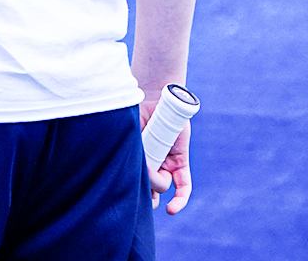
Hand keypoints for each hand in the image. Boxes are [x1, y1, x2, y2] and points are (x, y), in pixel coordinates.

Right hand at [139, 98, 192, 214]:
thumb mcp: (132, 140)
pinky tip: (172, 209)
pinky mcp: (181, 161)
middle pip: (147, 189)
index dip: (130, 190)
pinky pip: (183, 185)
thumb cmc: (136, 115)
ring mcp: (166, 163)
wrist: (154, 97)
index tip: (124, 192)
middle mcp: (150, 162)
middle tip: (141, 192)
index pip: (132, 182)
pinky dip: (180, 199)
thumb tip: (148, 187)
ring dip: (158, 187)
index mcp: (134, 157)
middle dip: (144, 195)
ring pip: (163, 187)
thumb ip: (138, 163)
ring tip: (157, 172)